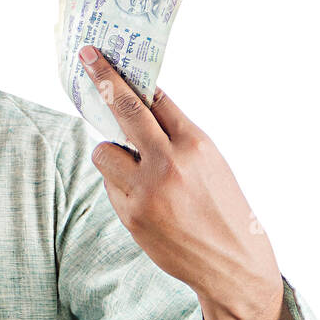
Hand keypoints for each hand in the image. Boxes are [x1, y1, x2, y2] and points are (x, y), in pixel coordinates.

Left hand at [78, 45, 282, 319]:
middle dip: (103, 79)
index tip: (102, 57)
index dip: (126, 76)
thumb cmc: (223, 207)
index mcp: (196, 144)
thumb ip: (177, 137)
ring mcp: (147, 189)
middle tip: (86, 58)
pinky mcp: (131, 214)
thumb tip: (139, 108)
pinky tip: (147, 202)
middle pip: (126, 110)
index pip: (155, 99)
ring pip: (104, 152)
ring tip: (138, 174)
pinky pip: (110, 185)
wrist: (233, 263)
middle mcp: (170, 163)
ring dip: (113, 156)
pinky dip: (121, 186)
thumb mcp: (211, 163)